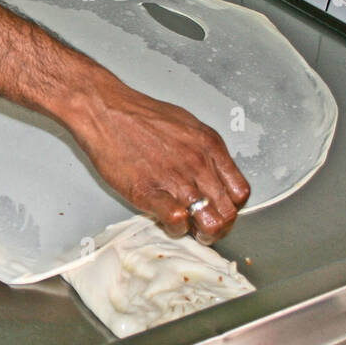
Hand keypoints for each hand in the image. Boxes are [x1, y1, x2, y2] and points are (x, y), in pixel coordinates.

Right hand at [70, 81, 250, 243]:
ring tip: (186, 228)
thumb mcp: (185, 124)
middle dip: (219, 227)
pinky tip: (165, 219)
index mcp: (210, 146)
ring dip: (199, 233)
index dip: (231, 207)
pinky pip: (177, 221)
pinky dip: (174, 227)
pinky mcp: (150, 192)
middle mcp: (199, 164)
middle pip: (229, 213)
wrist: (105, 112)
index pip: (240, 192)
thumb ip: (201, 149)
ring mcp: (177, 179)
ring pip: (210, 223)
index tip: (219, 209)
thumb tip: (208, 168)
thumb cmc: (138, 115)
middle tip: (204, 227)